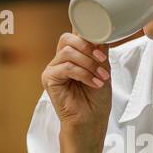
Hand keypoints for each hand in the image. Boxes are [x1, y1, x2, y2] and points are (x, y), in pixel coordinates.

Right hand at [42, 32, 112, 148]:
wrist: (92, 121)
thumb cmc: (96, 99)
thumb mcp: (103, 69)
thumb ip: (99, 50)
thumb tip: (100, 32)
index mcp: (73, 55)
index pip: (75, 35)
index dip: (87, 33)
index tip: (103, 42)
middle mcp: (60, 60)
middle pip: (68, 38)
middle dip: (88, 47)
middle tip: (102, 59)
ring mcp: (53, 68)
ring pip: (68, 52)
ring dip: (88, 63)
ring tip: (101, 76)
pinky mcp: (49, 79)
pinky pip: (66, 67)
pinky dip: (83, 74)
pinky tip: (94, 83)